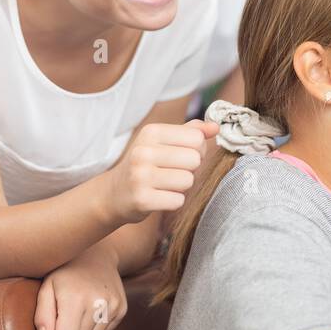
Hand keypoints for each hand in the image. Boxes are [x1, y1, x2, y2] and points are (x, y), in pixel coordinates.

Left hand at [35, 249, 127, 329]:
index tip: (54, 321)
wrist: (96, 255)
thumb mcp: (47, 288)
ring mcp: (113, 305)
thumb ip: (42, 316)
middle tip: (65, 315)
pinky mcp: (122, 308)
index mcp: (74, 298)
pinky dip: (95, 326)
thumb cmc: (65, 273)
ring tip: (78, 311)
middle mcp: (98, 302)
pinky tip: (91, 309)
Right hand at [105, 119, 219, 223]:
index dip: (196, 150)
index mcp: (150, 132)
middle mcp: (143, 152)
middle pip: (195, 160)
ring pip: (188, 181)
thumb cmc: (146, 164)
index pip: (197, 139)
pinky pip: (178, 201)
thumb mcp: (163, 142)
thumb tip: (215, 127)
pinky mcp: (142, 199)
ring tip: (164, 184)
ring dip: (181, 186)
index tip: (180, 156)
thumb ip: (191, 132)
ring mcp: (140, 176)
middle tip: (171, 172)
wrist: (114, 193)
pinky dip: (173, 201)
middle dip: (189, 169)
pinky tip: (159, 197)